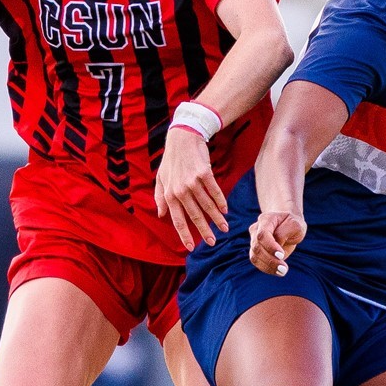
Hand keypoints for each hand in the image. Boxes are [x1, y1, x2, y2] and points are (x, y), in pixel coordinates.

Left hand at [154, 127, 227, 248]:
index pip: (177, 220)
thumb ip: (159, 197)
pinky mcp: (204, 174)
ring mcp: (193, 183)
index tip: (190, 248)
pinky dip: (221, 202)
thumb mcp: (160, 178)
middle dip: (205, 232)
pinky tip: (225, 210)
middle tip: (212, 242)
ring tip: (224, 228)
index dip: (184, 235)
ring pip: (207, 206)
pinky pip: (215, 192)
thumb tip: (161, 214)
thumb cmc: (171, 160)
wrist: (182, 138)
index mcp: (169, 195)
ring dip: (217, 219)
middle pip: (195, 216)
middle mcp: (180, 191)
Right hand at [249, 210, 303, 274]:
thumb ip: (285, 233)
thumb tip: (277, 247)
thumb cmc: (292, 223)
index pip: (262, 234)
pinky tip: (278, 271)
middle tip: (284, 269)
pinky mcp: (256, 251)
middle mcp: (256, 230)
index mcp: (266, 220)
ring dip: (268, 266)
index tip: (281, 255)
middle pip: (257, 247)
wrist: (287, 223)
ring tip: (283, 271)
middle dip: (270, 260)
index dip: (270, 246)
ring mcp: (254, 240)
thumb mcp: (296, 225)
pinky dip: (267, 269)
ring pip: (254, 256)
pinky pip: (257, 262)